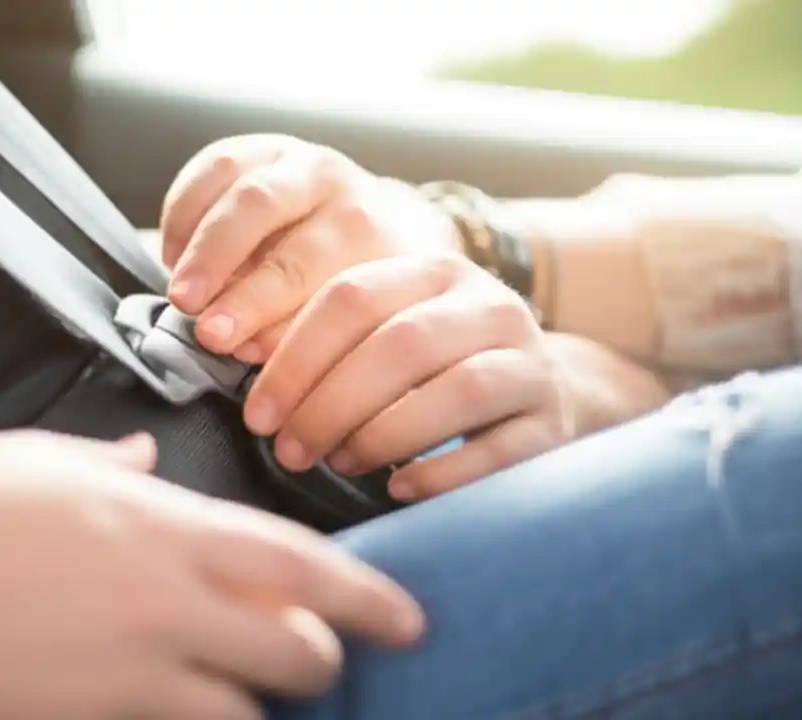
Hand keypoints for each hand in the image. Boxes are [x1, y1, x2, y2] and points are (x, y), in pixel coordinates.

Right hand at [0, 431, 422, 718]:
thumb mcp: (42, 463)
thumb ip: (114, 469)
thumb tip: (145, 464)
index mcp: (161, 526)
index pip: (300, 565)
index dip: (368, 597)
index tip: (407, 618)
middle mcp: (159, 602)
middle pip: (291, 653)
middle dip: (316, 663)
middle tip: (309, 660)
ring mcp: (120, 675)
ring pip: (237, 715)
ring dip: (249, 708)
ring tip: (230, 694)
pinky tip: (154, 711)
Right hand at [161, 134, 460, 361]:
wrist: (383, 227)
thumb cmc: (357, 287)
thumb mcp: (348, 318)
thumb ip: (295, 334)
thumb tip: (243, 345)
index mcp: (373, 237)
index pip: (315, 272)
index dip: (264, 309)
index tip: (223, 341)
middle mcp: (342, 189)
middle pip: (273, 220)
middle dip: (224, 270)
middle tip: (190, 310)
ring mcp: (302, 163)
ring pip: (243, 192)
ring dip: (202, 244)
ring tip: (177, 289)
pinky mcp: (263, 148)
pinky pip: (214, 166)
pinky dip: (185, 211)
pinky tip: (174, 255)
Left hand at [243, 255, 576, 501]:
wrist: (538, 398)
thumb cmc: (434, 375)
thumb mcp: (390, 337)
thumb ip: (334, 344)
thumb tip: (249, 381)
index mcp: (435, 270)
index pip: (352, 297)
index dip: (294, 358)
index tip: (256, 413)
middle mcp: (488, 304)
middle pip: (399, 344)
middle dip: (329, 403)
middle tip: (290, 450)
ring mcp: (531, 361)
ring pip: (454, 392)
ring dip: (382, 435)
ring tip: (342, 463)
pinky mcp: (553, 422)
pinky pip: (497, 450)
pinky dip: (440, 473)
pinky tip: (398, 487)